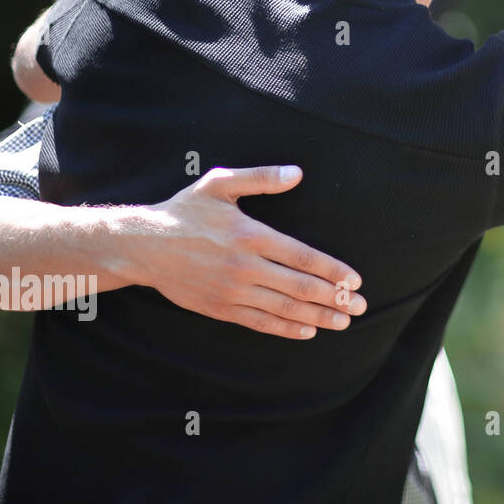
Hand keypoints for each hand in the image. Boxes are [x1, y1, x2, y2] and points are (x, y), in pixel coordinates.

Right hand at [118, 165, 365, 339]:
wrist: (142, 246)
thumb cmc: (186, 211)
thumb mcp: (220, 184)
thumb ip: (260, 177)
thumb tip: (296, 173)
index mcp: (251, 235)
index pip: (303, 256)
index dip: (333, 270)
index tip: (355, 280)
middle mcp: (245, 266)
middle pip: (300, 286)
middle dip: (335, 298)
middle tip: (361, 306)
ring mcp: (232, 291)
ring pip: (284, 308)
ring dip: (317, 316)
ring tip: (343, 321)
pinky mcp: (220, 308)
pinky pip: (260, 321)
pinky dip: (286, 328)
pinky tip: (308, 330)